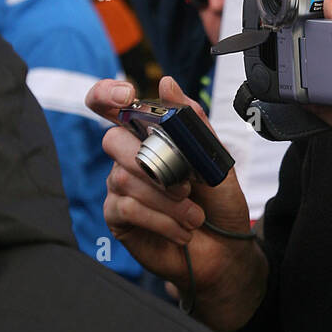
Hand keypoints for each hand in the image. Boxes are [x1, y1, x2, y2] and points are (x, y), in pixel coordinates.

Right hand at [85, 74, 266, 331]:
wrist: (225, 248)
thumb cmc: (218, 198)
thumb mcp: (214, 154)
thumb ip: (192, 119)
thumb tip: (166, 82)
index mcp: (149, 134)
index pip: (110, 104)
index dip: (106, 93)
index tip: (126, 95)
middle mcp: (127, 156)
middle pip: (112, 140)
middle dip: (152, 160)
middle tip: (186, 184)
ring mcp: (119, 186)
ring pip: (125, 177)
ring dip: (167, 199)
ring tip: (194, 215)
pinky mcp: (117, 218)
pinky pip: (126, 208)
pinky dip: (161, 219)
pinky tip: (181, 230)